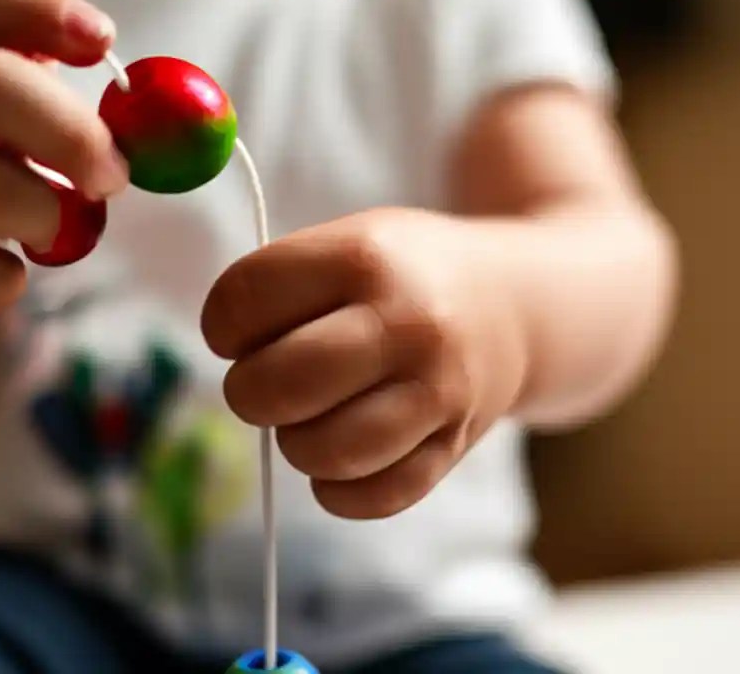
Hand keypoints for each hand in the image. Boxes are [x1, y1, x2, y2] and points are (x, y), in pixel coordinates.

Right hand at [0, 0, 127, 314]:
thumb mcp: (20, 130)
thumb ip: (82, 117)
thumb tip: (173, 131)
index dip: (35, 10)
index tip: (106, 42)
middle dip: (66, 128)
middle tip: (116, 176)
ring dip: (42, 211)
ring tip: (58, 228)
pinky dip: (8, 278)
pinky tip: (12, 273)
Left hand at [201, 208, 529, 518]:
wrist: (516, 308)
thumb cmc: (405, 277)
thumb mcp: (353, 241)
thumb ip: (281, 284)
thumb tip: (228, 358)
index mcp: (367, 257)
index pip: (242, 302)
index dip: (223, 324)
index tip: (243, 328)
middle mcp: (408, 324)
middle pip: (278, 385)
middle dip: (250, 392)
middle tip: (267, 382)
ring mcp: (438, 392)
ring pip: (323, 453)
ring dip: (297, 443)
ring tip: (313, 416)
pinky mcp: (453, 448)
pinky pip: (369, 498)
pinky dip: (338, 489)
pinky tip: (344, 455)